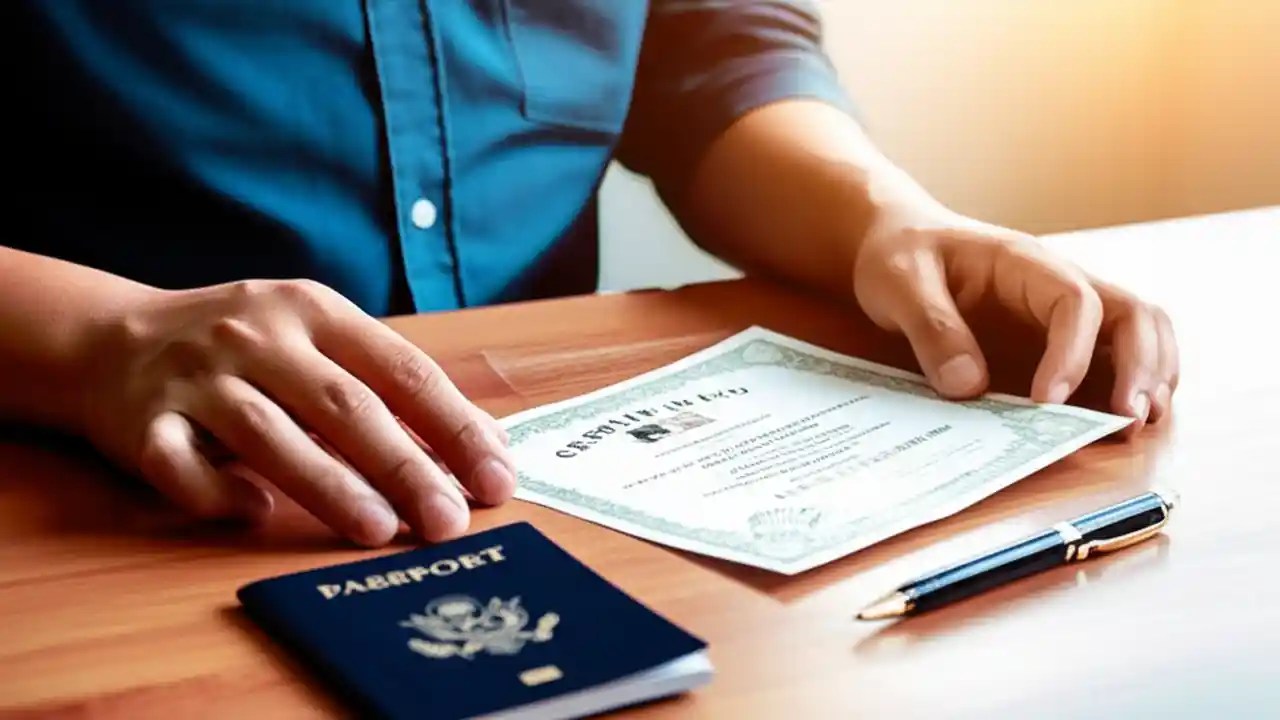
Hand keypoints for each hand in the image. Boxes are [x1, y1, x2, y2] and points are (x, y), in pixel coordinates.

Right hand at [80, 279, 514, 545]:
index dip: (454, 426)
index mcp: (316, 312)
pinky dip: (218, 492)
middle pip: (345, 405)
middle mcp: (259, 336)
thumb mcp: (316, 341)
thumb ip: (386, 386)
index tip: (495, 478)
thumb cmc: (245, 348)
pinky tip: (256, 514)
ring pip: (272, 435)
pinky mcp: (142, 423)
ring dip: (329, 484)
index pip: (403, 370)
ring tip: (379, 531)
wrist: (110, 336)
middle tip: (449, 520)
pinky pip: (181, 464)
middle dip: (404, 466)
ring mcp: (198, 378)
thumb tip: (481, 449)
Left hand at [852, 200, 1178, 433]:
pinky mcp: (1059, 342)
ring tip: (1136, 426)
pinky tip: (1120, 423)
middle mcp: (1059, 285)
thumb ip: (932, 329)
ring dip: (1150, 378)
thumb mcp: (897, 283)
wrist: (899, 241)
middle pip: (1132, 314)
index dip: (1072, 353)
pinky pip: (1114, 359)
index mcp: (1024, 263)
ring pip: (1138, 335)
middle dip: (1140, 367)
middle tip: (1127, 420)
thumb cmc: (900, 254)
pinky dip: (1128, 387)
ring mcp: (1066, 315)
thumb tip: (970, 386)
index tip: (1047, 402)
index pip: (1075, 301)